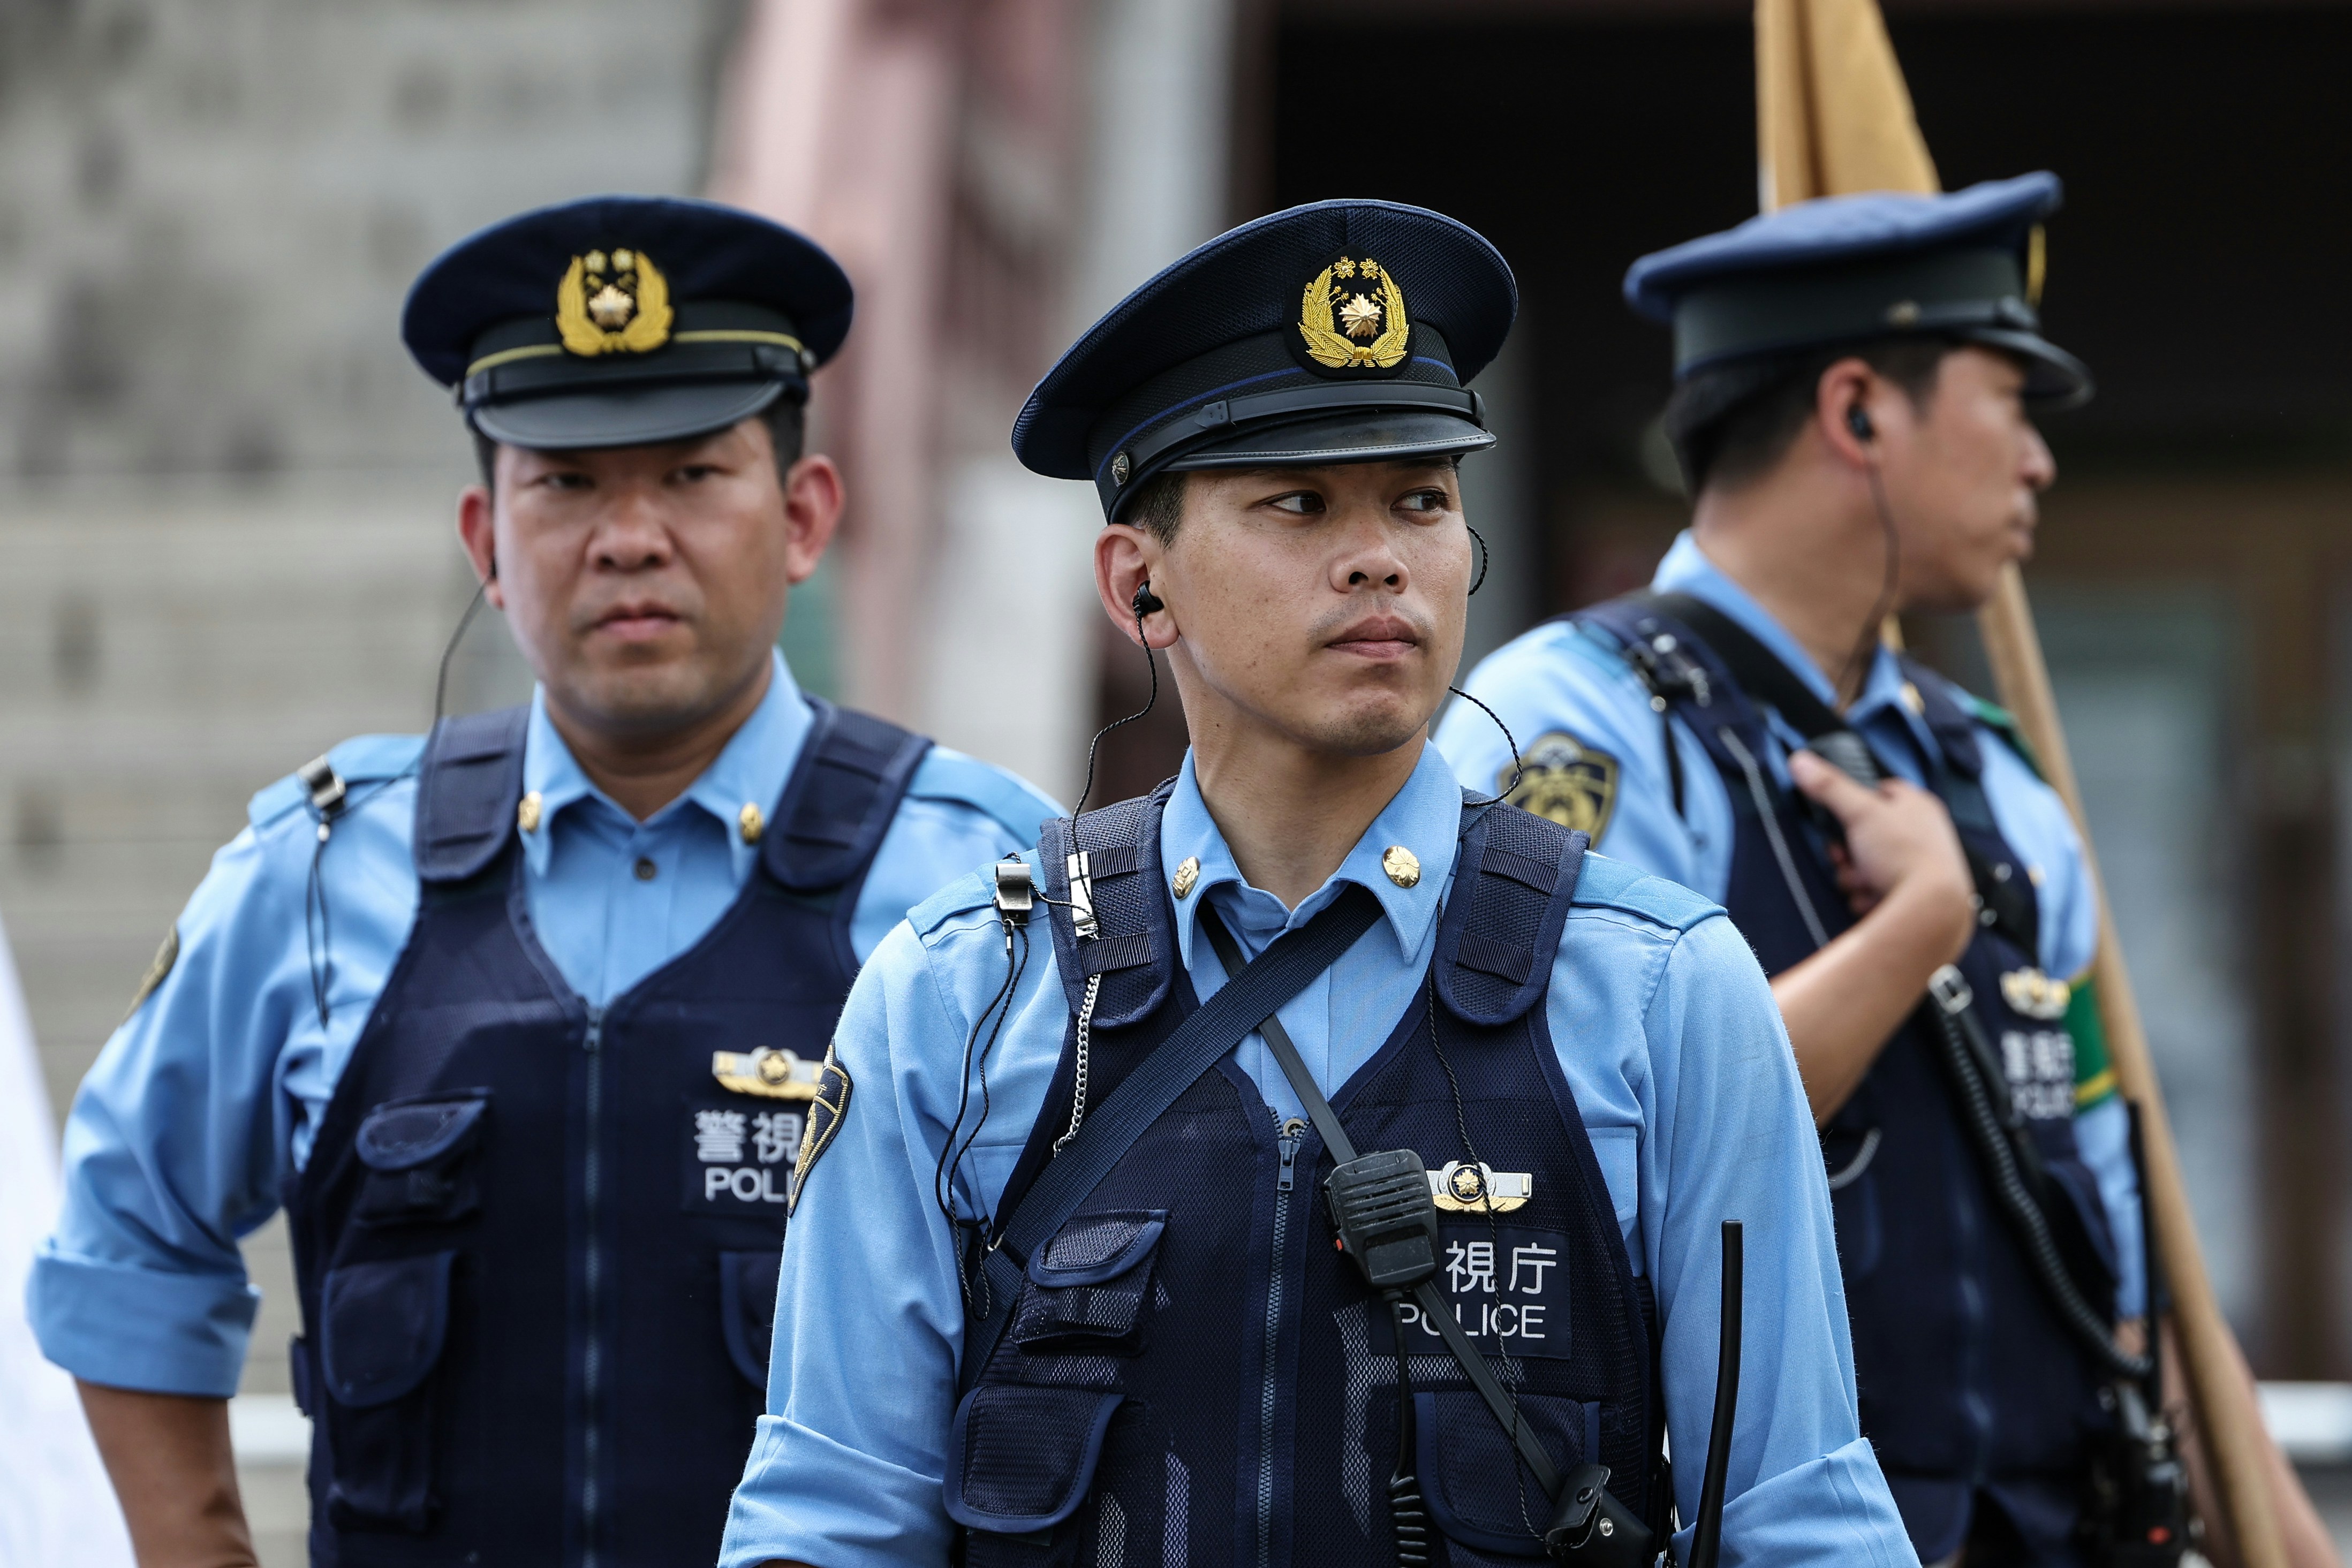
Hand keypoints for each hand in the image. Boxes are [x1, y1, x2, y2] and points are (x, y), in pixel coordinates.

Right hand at [1786, 750, 1974, 962]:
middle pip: (1866, 834)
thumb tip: (1800, 761)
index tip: (1839, 814)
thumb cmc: (1905, 854)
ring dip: (1855, 876)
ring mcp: (1918, 866)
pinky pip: (1877, 891)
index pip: (1882, 791)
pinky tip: (1874, 898)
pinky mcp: (1912, 895)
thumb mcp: (1861, 812)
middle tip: (1844, 855)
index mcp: (1918, 806)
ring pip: (1867, 865)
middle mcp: (1922, 834)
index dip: (1855, 801)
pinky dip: (1869, 896)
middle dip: (1847, 850)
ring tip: (1864, 881)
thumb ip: (1829, 787)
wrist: (1931, 910)